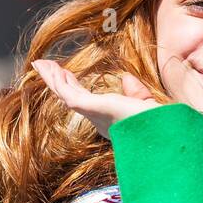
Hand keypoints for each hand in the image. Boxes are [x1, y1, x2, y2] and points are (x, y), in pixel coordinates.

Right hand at [32, 59, 156, 139]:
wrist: (162, 138)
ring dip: (52, 79)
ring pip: (65, 94)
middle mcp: (97, 119)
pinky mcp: (92, 108)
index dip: (73, 86)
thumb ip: (136, 92)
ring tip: (40, 64)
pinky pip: (69, 93)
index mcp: (107, 119)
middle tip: (44, 67)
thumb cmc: (157, 126)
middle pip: (70, 96)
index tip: (66, 74)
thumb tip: (127, 79)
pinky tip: (51, 69)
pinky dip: (57, 81)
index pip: (85, 99)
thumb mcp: (145, 104)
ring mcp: (92, 114)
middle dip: (57, 81)